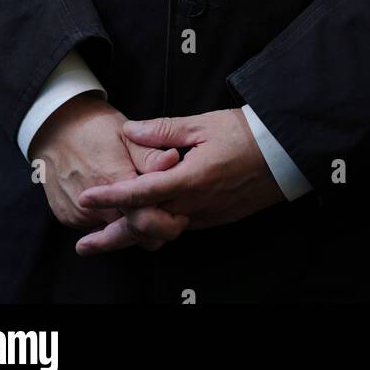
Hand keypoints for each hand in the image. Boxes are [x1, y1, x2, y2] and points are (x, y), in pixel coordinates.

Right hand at [28, 95, 188, 252]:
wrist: (53, 127)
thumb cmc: (94, 127)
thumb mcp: (126, 134)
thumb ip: (150, 154)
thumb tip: (174, 160)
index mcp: (113, 181)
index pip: (146, 219)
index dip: (166, 221)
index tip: (180, 216)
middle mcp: (93, 205)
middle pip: (131, 232)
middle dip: (151, 227)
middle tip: (166, 213)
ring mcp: (78, 214)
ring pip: (113, 232)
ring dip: (129, 223)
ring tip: (141, 203)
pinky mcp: (67, 218)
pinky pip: (96, 227)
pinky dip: (110, 219)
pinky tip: (118, 203)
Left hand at [74, 108, 285, 254]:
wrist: (286, 154)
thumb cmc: (247, 134)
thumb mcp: (204, 124)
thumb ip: (163, 130)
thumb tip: (129, 130)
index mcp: (190, 179)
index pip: (141, 193)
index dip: (111, 196)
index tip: (86, 197)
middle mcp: (196, 205)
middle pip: (146, 227)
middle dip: (112, 239)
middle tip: (83, 245)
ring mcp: (206, 216)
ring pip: (161, 234)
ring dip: (133, 237)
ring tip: (106, 239)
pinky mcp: (216, 220)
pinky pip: (180, 229)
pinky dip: (157, 231)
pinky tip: (145, 227)